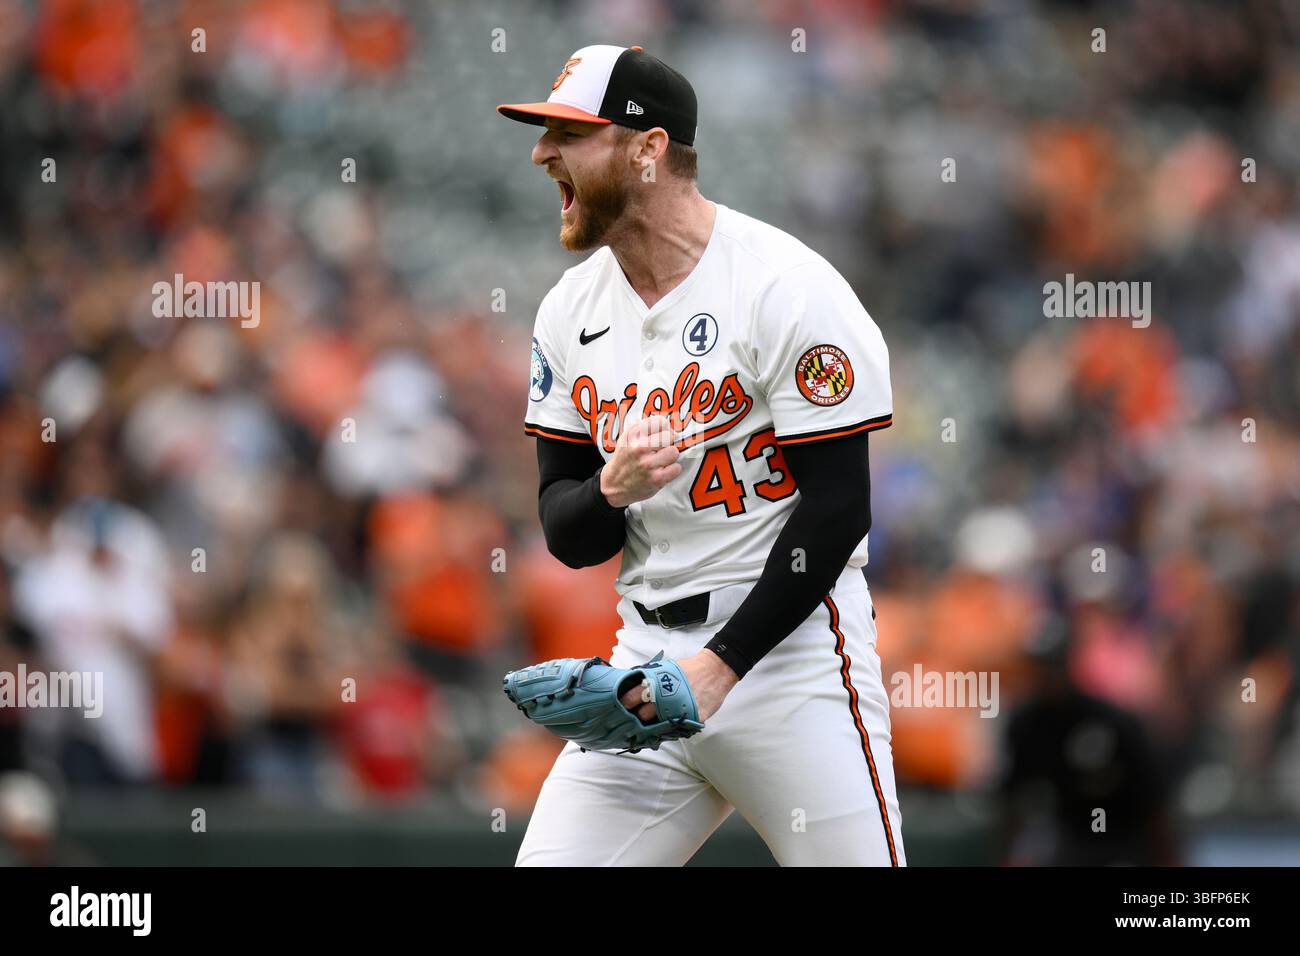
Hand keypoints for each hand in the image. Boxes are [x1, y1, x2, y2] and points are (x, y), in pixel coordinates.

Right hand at [599, 415, 680, 508]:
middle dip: (668, 442)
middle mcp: (639, 448)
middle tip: (662, 449)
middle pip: (669, 436)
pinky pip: (676, 468)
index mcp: (633, 435)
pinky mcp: (656, 478)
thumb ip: (644, 427)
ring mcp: (648, 464)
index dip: (665, 428)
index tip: (662, 434)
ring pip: (674, 452)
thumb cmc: (624, 460)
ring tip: (662, 460)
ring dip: (670, 457)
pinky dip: (672, 470)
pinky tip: (663, 470)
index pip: (661, 422)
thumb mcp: (626, 438)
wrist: (613, 485)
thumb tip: (668, 426)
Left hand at [619, 649, 738, 723]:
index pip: (632, 697)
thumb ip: (650, 679)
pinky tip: (670, 725)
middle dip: (637, 718)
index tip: (620, 708)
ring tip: (652, 724)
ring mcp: (679, 710)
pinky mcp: (692, 718)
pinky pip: (677, 728)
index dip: (624, 704)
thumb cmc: (688, 669)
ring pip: (658, 725)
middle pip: (642, 715)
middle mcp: (666, 697)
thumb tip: (631, 687)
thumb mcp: (665, 669)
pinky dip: (672, 728)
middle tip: (635, 719)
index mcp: (656, 683)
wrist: (715, 671)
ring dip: (654, 725)